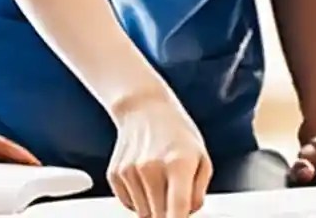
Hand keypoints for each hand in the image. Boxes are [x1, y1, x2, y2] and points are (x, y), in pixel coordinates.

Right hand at [108, 94, 211, 217]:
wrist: (144, 109)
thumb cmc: (177, 134)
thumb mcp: (201, 158)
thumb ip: (198, 192)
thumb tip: (187, 215)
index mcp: (178, 164)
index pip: (178, 209)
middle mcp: (151, 169)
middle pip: (159, 217)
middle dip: (168, 214)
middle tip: (173, 194)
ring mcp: (130, 172)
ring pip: (143, 214)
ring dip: (153, 206)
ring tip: (160, 181)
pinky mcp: (115, 175)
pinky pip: (129, 204)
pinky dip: (139, 199)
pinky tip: (145, 178)